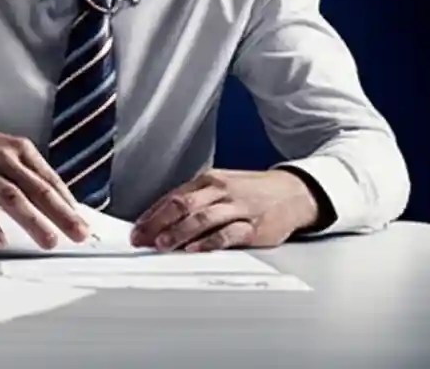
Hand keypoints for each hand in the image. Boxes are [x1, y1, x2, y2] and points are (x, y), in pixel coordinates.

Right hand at [0, 117, 89, 249]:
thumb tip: (60, 207)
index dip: (69, 204)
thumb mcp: (7, 155)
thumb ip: (30, 177)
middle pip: (38, 189)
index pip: (51, 180)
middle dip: (62, 213)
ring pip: (13, 197)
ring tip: (49, 241)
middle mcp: (5, 159)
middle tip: (79, 234)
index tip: (85, 224)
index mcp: (21, 151)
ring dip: (33, 220)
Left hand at [129, 168, 320, 251]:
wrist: (293, 192)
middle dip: (157, 223)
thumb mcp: (222, 187)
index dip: (151, 214)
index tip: (136, 230)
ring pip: (202, 218)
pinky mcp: (254, 226)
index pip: (173, 196)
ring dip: (179, 232)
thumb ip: (195, 201)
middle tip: (141, 238)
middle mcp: (220, 191)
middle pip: (183, 205)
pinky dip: (210, 242)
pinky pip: (228, 234)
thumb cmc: (253, 192)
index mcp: (208, 181)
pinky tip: (196, 249)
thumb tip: (161, 218)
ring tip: (162, 244)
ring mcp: (237, 208)